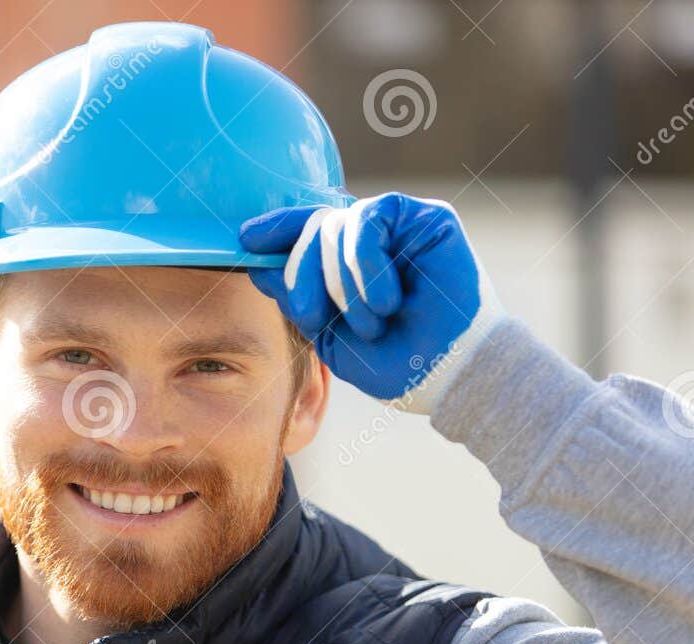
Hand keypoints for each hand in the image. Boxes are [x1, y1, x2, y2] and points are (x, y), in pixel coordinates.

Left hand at [239, 193, 503, 408]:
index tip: (245, 239)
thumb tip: (259, 264)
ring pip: (335, 223)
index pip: (304, 232)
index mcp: (346, 263)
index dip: (276, 230)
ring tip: (371, 322)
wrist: (449, 375)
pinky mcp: (426, 217)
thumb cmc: (394, 363)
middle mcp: (371, 238)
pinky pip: (369, 217)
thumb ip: (295, 296)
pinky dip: (365, 262)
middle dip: (301, 275)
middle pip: (311, 229)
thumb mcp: (328, 333)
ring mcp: (399, 225)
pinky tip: (386, 301)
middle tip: (313, 318)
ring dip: (341, 282)